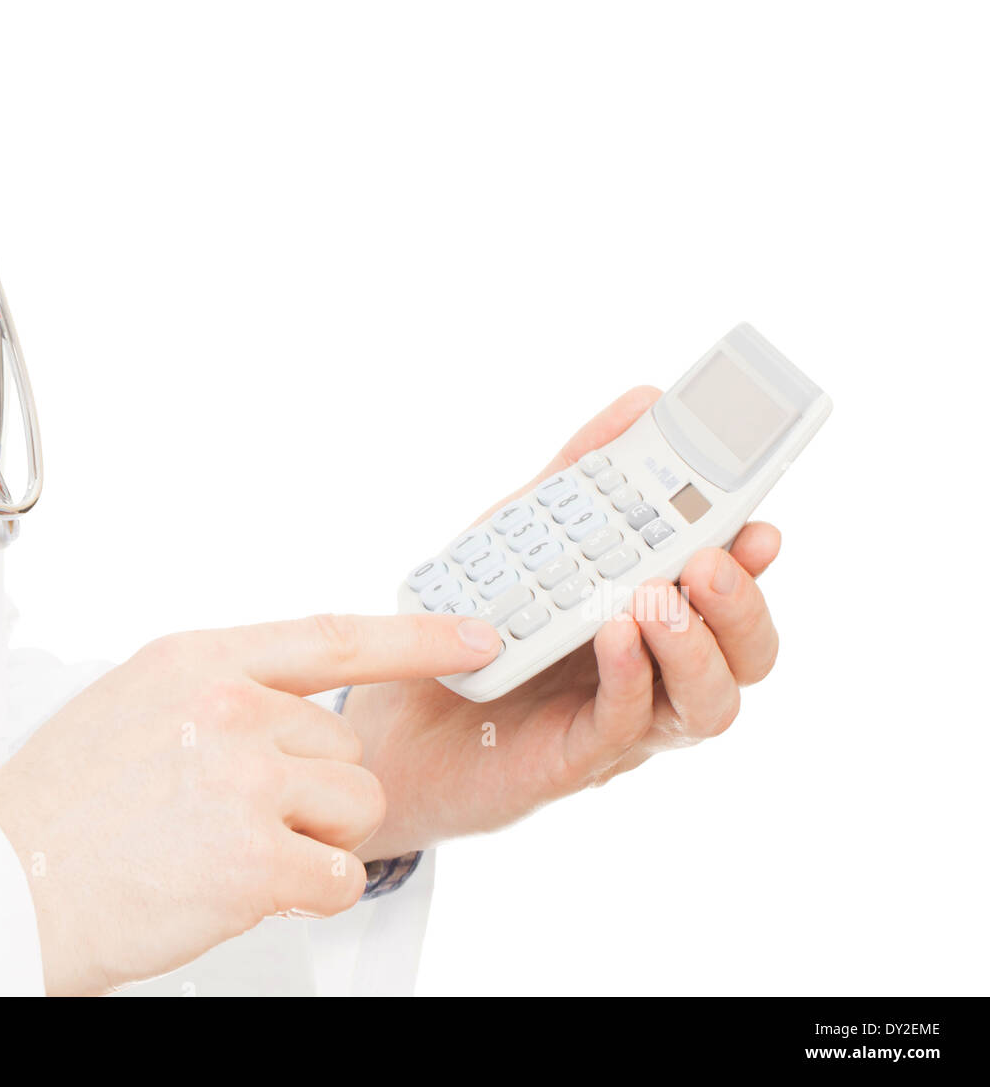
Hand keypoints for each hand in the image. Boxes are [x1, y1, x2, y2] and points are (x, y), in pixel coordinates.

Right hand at [0, 611, 499, 994]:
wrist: (0, 887)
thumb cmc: (60, 804)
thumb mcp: (134, 701)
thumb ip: (221, 690)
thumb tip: (289, 708)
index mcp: (202, 659)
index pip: (336, 635)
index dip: (418, 637)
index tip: (475, 636)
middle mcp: (229, 706)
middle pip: (348, 744)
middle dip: (315, 789)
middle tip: (235, 815)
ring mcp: (244, 779)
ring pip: (356, 808)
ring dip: (315, 841)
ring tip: (231, 848)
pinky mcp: (254, 858)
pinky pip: (340, 875)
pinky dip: (308, 894)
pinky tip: (241, 887)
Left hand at [343, 386, 783, 859]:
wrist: (396, 714)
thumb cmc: (475, 621)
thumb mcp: (524, 530)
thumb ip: (581, 472)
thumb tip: (644, 401)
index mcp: (655, 612)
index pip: (732, 590)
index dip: (756, 561)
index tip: (761, 525)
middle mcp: (656, 670)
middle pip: (745, 652)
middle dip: (741, 604)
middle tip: (710, 561)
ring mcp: (624, 719)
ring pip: (708, 702)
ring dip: (695, 647)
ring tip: (656, 599)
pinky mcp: (578, 757)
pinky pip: (625, 725)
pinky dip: (629, 677)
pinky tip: (614, 636)